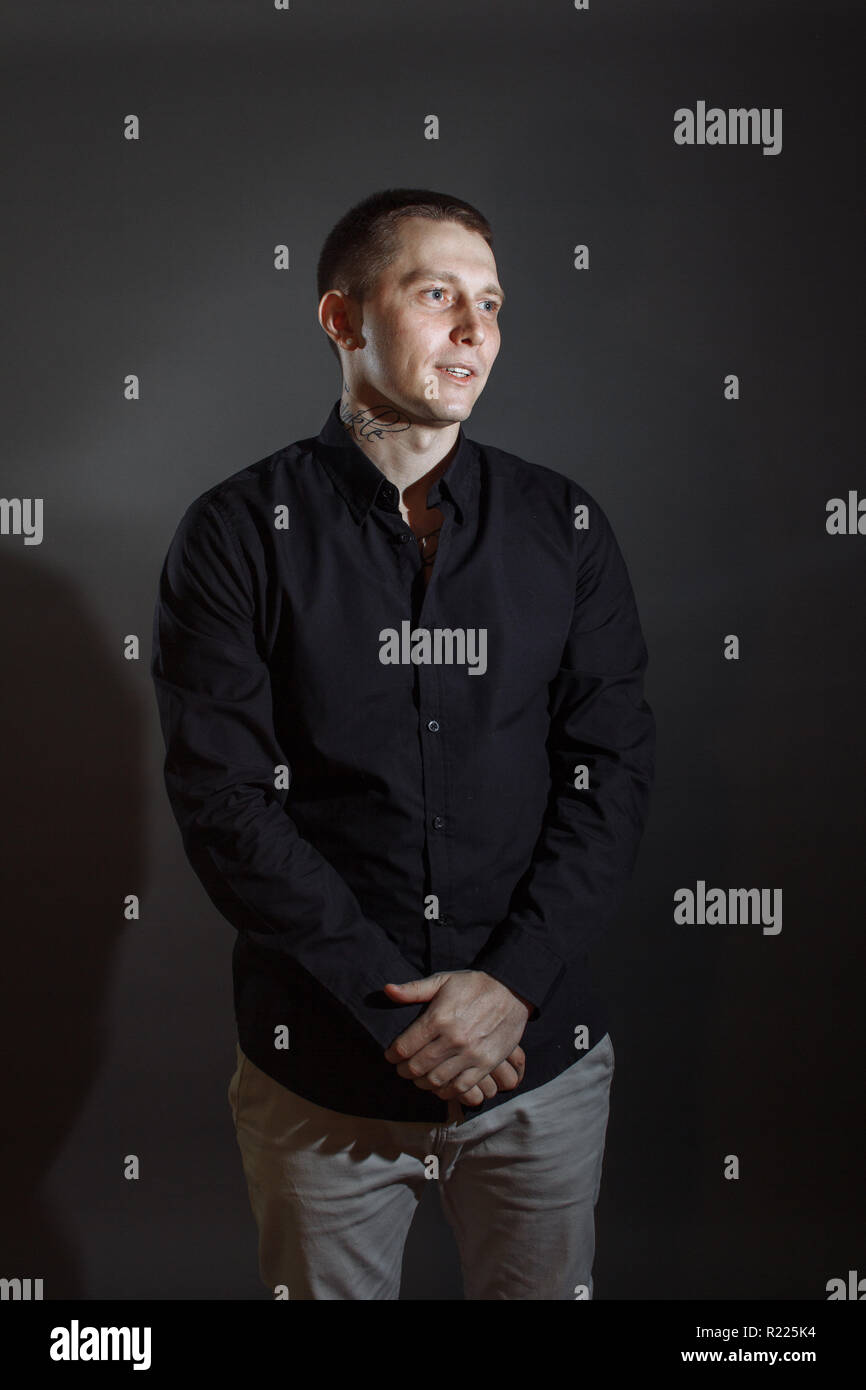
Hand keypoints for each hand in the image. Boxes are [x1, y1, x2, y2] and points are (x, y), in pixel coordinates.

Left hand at [382, 970, 531, 1105]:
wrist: (512, 991)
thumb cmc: (474, 985)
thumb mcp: (443, 980)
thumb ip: (414, 989)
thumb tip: (387, 990)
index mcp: (439, 1018)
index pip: (405, 1046)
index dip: (393, 1054)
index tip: (391, 1055)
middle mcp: (454, 1039)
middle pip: (417, 1066)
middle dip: (404, 1070)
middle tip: (402, 1068)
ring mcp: (471, 1054)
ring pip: (436, 1080)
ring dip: (422, 1082)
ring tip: (419, 1076)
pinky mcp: (486, 1065)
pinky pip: (461, 1087)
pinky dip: (446, 1091)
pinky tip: (440, 1085)